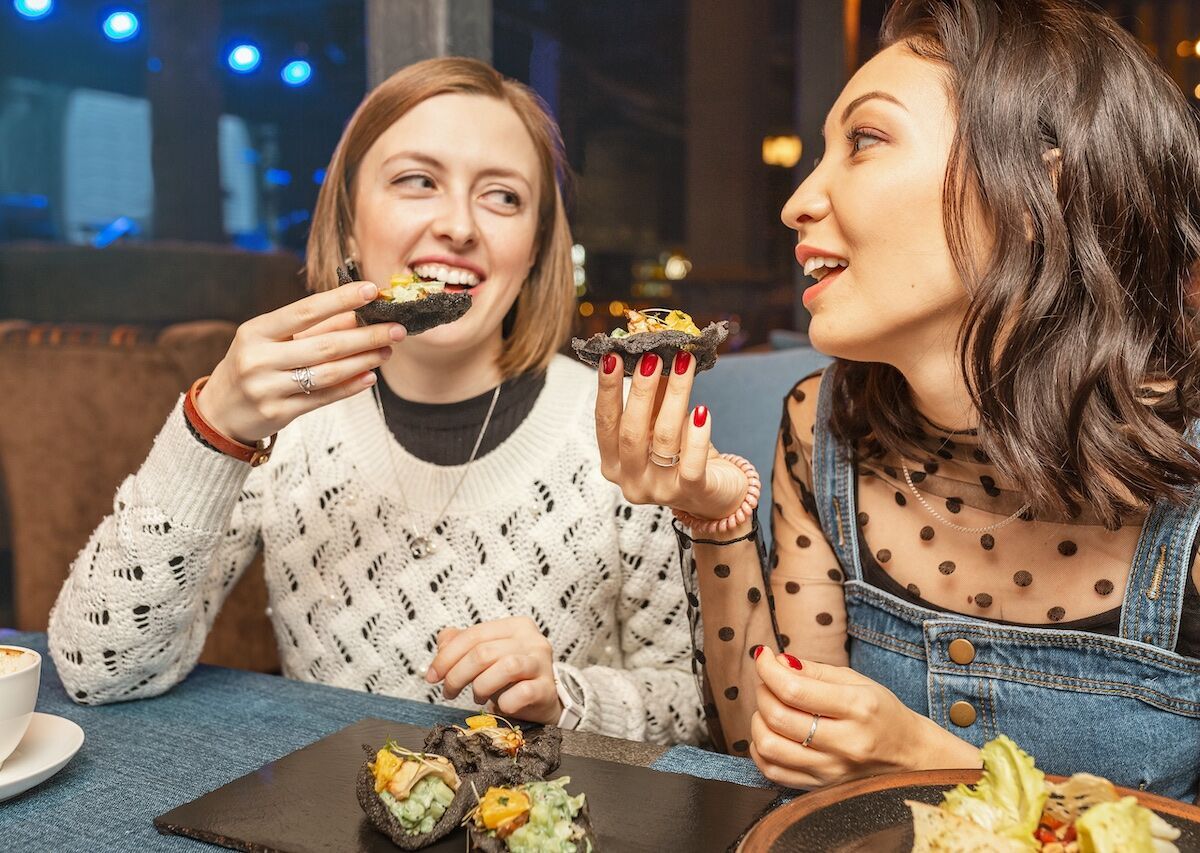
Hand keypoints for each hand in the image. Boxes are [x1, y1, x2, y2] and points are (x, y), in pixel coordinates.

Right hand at [196, 281, 405, 443]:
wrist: (219, 412)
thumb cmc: (252, 365)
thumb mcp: (271, 340)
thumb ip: (313, 327)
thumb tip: (357, 312)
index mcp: (255, 331)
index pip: (305, 311)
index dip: (340, 299)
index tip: (371, 290)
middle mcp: (258, 359)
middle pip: (325, 345)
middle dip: (366, 336)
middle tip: (396, 328)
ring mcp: (267, 388)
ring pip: (328, 373)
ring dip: (364, 360)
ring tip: (386, 351)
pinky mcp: (278, 413)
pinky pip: (323, 397)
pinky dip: (350, 386)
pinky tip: (370, 376)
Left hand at [425, 616, 562, 724]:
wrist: (542, 699)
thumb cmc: (511, 677)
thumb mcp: (487, 656)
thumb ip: (463, 644)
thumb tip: (442, 641)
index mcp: (515, 626)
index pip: (474, 635)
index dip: (447, 656)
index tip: (432, 676)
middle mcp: (532, 640)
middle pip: (484, 652)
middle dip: (458, 675)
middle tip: (448, 692)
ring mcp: (542, 663)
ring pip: (505, 667)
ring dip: (481, 687)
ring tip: (477, 697)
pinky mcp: (547, 688)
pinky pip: (522, 693)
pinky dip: (505, 702)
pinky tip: (500, 706)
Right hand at [595, 351, 747, 520]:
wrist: (714, 496)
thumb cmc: (682, 455)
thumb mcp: (661, 424)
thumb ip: (654, 396)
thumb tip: (651, 353)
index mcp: (614, 463)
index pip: (604, 422)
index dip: (607, 390)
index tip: (612, 357)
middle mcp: (630, 480)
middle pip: (631, 431)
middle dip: (641, 390)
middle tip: (653, 356)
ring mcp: (659, 490)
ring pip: (664, 439)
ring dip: (676, 396)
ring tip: (684, 365)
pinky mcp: (690, 493)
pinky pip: (692, 462)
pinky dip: (697, 435)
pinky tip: (703, 411)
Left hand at [749, 651, 980, 788]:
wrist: (910, 756)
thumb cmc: (882, 713)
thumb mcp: (857, 681)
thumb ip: (815, 671)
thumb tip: (777, 662)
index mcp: (858, 708)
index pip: (795, 689)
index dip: (768, 669)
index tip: (764, 656)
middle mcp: (845, 743)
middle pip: (778, 717)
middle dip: (763, 691)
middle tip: (769, 680)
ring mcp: (832, 770)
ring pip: (770, 747)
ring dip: (758, 721)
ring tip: (770, 708)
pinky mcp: (821, 788)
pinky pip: (773, 772)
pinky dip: (761, 750)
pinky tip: (772, 734)